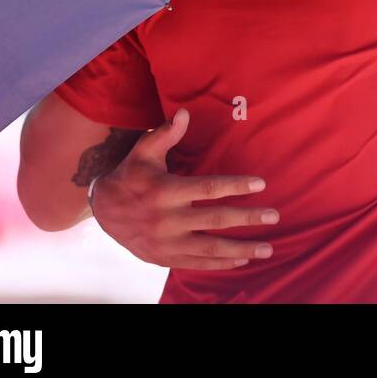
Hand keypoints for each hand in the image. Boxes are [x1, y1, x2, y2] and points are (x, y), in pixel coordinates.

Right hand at [90, 108, 276, 270]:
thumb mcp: (143, 152)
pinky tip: (242, 261)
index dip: (236, 186)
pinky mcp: (163, 258)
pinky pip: (196, 263)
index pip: (207, 189)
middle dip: (247, 219)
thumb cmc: (130, 175)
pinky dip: (220, 264)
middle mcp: (166, 220)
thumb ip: (166, 134)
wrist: (102, 210)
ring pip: (209, 248)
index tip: (261, 184)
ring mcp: (165, 243)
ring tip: (267, 249)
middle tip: (274, 217)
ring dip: (241, 250)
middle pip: (215, 220)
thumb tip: (184, 113)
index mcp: (164, 191)